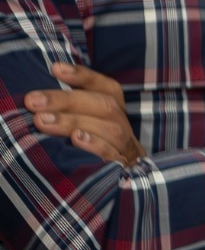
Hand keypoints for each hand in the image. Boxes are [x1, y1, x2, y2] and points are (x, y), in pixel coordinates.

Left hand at [23, 62, 141, 166]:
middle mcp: (122, 124)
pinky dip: (96, 145)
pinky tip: (76, 139)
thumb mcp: (89, 123)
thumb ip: (72, 108)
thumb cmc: (97, 145)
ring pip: (108, 128)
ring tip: (42, 121)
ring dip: (74, 122)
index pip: (106, 87)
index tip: (55, 69)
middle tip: (33, 101)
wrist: (127, 181)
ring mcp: (125, 146)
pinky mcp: (123, 166)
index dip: (83, 76)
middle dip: (66, 100)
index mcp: (115, 109)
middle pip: (104, 105)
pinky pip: (113, 153)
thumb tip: (41, 95)